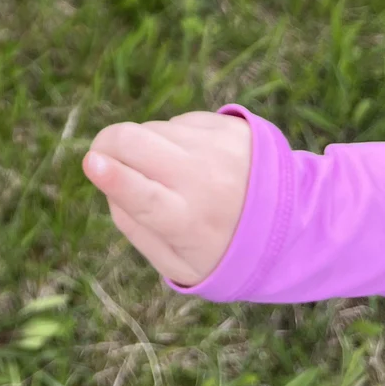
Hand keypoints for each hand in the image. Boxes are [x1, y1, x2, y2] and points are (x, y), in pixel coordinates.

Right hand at [83, 112, 250, 285]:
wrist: (292, 223)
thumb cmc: (220, 249)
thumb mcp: (178, 263)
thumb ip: (135, 228)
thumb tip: (105, 181)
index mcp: (188, 222)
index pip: (145, 197)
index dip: (114, 178)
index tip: (92, 163)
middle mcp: (204, 179)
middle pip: (135, 143)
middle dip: (107, 145)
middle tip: (102, 158)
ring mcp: (218, 146)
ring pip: (152, 129)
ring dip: (143, 147)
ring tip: (168, 175)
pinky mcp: (229, 126)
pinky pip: (178, 122)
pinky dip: (172, 139)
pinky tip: (193, 162)